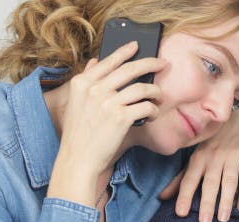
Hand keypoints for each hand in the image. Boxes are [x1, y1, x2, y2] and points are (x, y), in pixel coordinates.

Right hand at [49, 41, 166, 204]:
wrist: (79, 159)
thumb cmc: (79, 134)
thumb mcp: (76, 103)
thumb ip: (86, 81)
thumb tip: (94, 61)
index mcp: (81, 83)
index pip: (107, 61)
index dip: (124, 51)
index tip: (136, 46)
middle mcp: (94, 89)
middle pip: (129, 69)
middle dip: (150, 63)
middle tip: (163, 63)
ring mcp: (108, 103)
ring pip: (142, 88)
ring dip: (156, 92)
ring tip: (159, 97)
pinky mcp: (121, 118)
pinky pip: (146, 107)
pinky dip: (153, 110)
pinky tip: (153, 114)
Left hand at [159, 109, 238, 221]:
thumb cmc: (214, 144)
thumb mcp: (196, 158)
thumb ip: (181, 179)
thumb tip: (162, 198)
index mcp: (199, 158)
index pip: (189, 179)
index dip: (184, 196)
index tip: (180, 213)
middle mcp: (214, 157)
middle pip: (210, 183)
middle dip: (207, 202)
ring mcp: (232, 157)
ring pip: (229, 181)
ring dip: (226, 201)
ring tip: (223, 219)